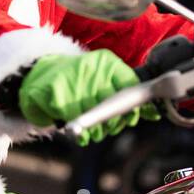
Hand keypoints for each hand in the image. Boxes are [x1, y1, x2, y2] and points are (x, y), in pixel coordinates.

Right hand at [18, 50, 152, 144]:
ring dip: (98, 130)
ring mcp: (73, 79)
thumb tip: (154, 114)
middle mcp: (91, 68)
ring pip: (95, 114)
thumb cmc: (79, 80)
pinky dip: (80, 132)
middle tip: (111, 127)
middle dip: (115, 122)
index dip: (132, 107)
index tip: (131, 117)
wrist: (40, 73)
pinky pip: (75, 120)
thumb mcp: (103, 78)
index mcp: (106, 61)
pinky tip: (80, 132)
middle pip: (114, 104)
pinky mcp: (57, 93)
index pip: (129, 84)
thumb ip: (126, 93)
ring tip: (95, 132)